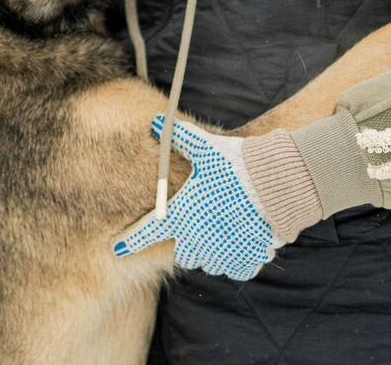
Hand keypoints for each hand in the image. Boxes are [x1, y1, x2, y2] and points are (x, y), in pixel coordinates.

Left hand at [113, 116, 283, 280]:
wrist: (274, 185)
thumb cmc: (235, 165)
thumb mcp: (205, 148)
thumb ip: (180, 137)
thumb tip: (157, 122)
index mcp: (180, 216)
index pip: (144, 234)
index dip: (128, 242)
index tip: (116, 249)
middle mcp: (198, 241)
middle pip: (183, 254)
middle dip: (185, 243)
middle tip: (195, 227)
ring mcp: (222, 253)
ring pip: (210, 262)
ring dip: (212, 251)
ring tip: (221, 231)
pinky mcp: (247, 259)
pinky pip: (237, 268)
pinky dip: (238, 259)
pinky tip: (243, 241)